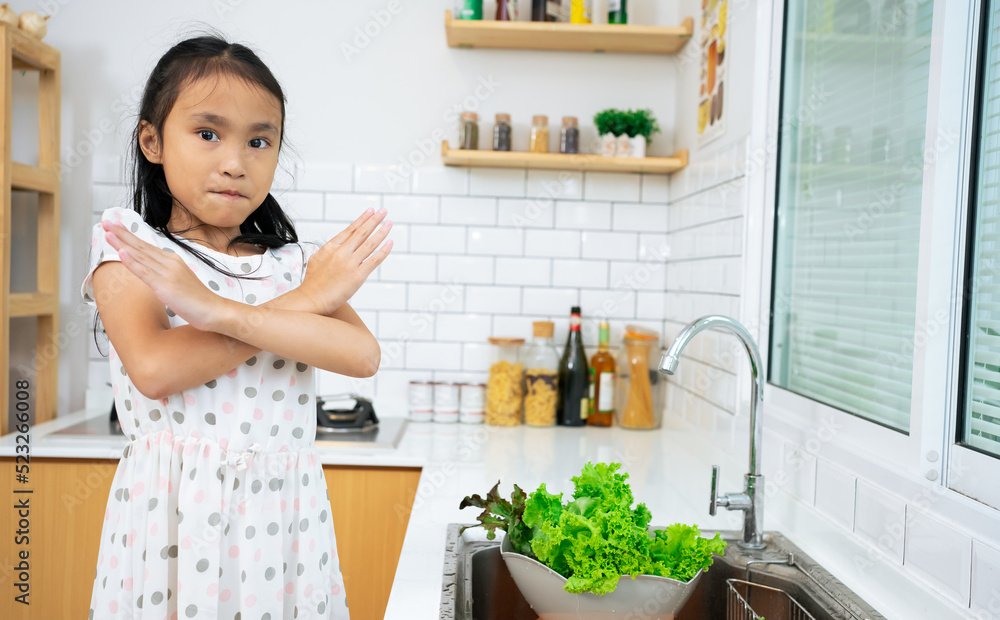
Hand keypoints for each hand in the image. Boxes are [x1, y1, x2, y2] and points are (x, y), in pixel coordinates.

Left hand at [101, 219, 225, 332]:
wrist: (214, 310)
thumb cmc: (198, 300)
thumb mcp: (179, 282)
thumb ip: (165, 274)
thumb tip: (152, 272)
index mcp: (173, 261)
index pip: (146, 246)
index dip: (129, 235)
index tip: (115, 226)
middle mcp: (169, 263)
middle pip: (141, 246)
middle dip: (122, 233)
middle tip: (106, 221)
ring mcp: (167, 273)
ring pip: (140, 255)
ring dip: (122, 242)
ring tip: (108, 232)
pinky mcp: (165, 286)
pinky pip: (145, 272)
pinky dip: (132, 262)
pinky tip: (122, 252)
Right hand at [298, 207, 393, 315]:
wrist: (312, 299)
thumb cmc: (313, 283)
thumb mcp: (317, 259)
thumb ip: (328, 251)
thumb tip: (335, 245)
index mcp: (331, 247)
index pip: (350, 230)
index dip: (362, 219)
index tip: (371, 211)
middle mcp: (341, 253)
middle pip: (362, 232)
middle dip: (374, 220)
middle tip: (383, 211)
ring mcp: (350, 264)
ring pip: (370, 243)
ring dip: (381, 231)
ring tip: (389, 223)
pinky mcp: (358, 276)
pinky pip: (374, 260)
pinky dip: (384, 250)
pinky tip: (390, 243)